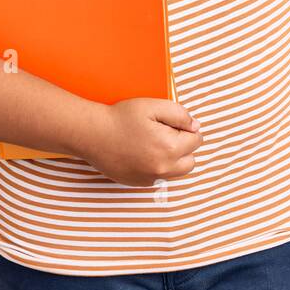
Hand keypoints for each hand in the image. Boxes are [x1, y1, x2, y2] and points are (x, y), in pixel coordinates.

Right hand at [80, 98, 202, 186]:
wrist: (92, 134)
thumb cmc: (121, 118)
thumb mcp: (153, 106)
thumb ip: (180, 115)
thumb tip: (196, 127)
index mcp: (170, 148)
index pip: (196, 140)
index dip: (186, 128)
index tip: (171, 123)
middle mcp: (163, 168)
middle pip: (191, 161)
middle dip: (184, 147)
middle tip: (165, 134)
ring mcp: (151, 179)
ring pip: (177, 172)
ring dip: (173, 159)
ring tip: (155, 144)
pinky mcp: (140, 184)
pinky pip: (160, 178)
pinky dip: (157, 167)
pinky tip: (143, 153)